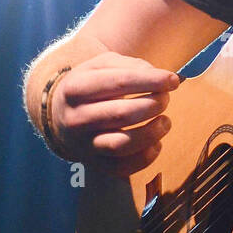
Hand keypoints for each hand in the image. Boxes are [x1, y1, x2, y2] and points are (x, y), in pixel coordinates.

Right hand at [50, 53, 179, 175]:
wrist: (59, 115)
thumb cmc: (90, 85)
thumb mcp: (102, 65)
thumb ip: (130, 65)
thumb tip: (159, 77)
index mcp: (76, 88)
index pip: (118, 83)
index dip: (150, 81)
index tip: (173, 80)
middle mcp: (76, 118)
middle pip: (121, 114)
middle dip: (153, 105)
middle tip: (166, 98)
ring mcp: (83, 144)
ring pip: (121, 145)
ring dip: (151, 133)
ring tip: (165, 121)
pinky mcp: (94, 164)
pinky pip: (122, 168)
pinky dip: (145, 158)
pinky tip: (156, 143)